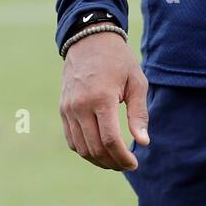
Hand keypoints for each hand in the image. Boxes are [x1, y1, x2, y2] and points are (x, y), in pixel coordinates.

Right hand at [59, 33, 149, 171]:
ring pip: (81, 148)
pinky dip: (85, 150)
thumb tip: (143, 142)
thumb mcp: (136, 82)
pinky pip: (71, 139)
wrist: (89, 40)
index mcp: (101, 98)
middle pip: (95, 148)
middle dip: (112, 163)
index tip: (135, 163)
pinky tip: (100, 151)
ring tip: (115, 161)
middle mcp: (80, 106)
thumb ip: (139, 114)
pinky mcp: (63, 109)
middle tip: (127, 165)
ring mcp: (68, 109)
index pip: (111, 140)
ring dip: (98, 160)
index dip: (123, 157)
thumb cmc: (118, 60)